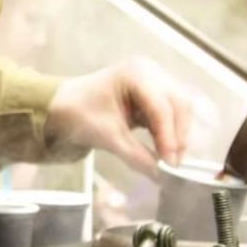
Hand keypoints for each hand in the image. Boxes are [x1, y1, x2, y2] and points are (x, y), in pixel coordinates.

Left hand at [43, 57, 194, 177]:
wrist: (66, 107)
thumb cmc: (81, 114)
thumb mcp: (108, 137)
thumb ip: (136, 156)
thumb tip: (160, 175)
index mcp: (135, 73)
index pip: (161, 106)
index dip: (169, 136)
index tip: (171, 163)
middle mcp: (150, 71)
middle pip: (178, 103)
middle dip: (178, 135)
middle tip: (174, 164)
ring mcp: (155, 79)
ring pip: (180, 108)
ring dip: (178, 134)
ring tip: (171, 159)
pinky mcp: (156, 93)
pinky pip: (173, 112)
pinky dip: (171, 131)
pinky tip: (165, 149)